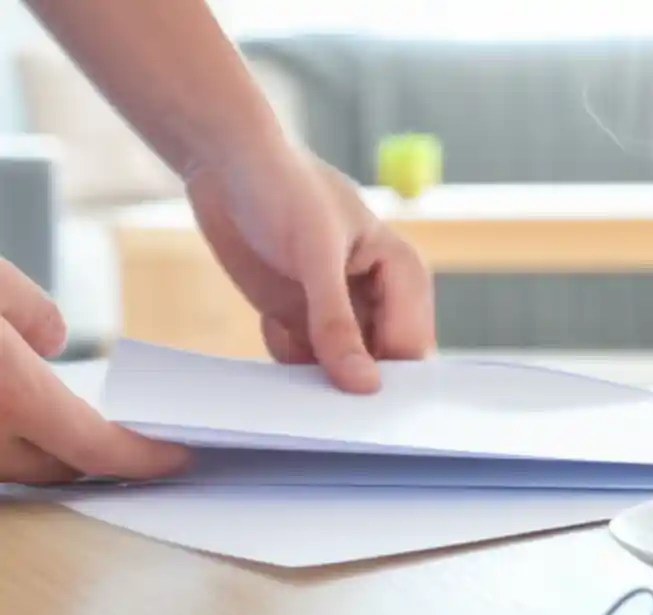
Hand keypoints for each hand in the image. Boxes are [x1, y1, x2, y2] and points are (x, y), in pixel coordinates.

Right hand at [0, 261, 189, 482]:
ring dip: (37, 451)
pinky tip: (11, 410)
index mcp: (11, 397)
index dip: (142, 459)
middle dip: (93, 459)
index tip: (177, 457)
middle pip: (52, 469)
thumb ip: (28, 311)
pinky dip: (2, 440)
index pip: (95, 449)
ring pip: (8, 467)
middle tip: (128, 440)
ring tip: (71, 427)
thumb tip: (51, 342)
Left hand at [184, 144, 434, 392]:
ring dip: (310, 366)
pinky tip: (271, 319)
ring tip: (286, 327)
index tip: (348, 395)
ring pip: (339, 371)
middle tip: (310, 368)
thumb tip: (366, 386)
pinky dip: (284, 352)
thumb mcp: (314, 258)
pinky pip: (303, 363)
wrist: (224, 164)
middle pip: (380, 367)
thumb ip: (337, 324)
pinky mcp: (303, 318)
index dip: (385, 379)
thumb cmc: (283, 189)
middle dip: (347, 377)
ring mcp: (341, 310)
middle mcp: (380, 298)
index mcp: (404, 275)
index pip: (410, 351)